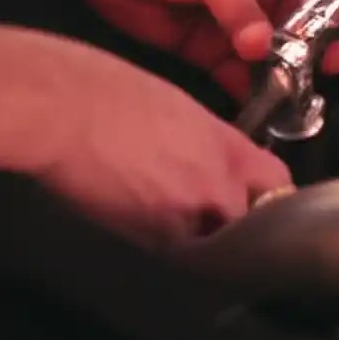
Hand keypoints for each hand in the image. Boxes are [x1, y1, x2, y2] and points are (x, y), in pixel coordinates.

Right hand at [17, 30, 292, 248]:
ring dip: (204, 233)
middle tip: (217, 209)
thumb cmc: (109, 91)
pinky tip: (145, 215)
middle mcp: (217, 187)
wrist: (60, 110)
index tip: (260, 195)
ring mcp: (185, 217)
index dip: (270, 193)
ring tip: (172, 209)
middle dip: (239, 219)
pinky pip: (175, 248)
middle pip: (253, 222)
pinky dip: (168, 240)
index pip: (277, 184)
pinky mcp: (148, 238)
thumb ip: (210, 141)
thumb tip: (215, 162)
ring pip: (214, 242)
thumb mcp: (181, 107)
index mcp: (228, 148)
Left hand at [69, 0, 338, 98]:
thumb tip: (260, 45)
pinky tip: (261, 103)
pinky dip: (253, 88)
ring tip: (298, 89)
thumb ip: (236, 6)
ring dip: (289, 70)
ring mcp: (240, 16)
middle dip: (323, 42)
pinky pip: (243, 71)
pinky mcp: (213, 44)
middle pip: (309, 17)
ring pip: (279, 49)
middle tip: (330, 64)